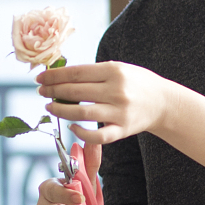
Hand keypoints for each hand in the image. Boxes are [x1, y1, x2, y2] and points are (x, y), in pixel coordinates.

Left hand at [36, 62, 180, 145]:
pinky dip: (81, 132)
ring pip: (82, 113)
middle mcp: (116, 91)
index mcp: (114, 71)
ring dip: (61, 110)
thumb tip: (60, 75)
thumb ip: (94, 72)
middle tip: (41, 91)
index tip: (40, 78)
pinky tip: (71, 126)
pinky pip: (97, 135)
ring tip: (50, 107)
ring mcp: (119, 112)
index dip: (55, 76)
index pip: (76, 73)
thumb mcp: (119, 69)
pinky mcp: (122, 129)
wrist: (163, 102)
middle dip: (53, 91)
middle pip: (76, 91)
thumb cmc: (136, 83)